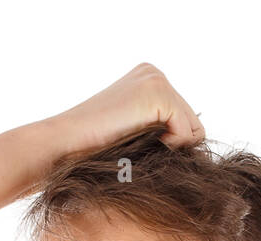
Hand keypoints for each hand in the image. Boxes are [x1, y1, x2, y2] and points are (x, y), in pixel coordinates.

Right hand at [49, 62, 205, 153]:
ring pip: (194, 129)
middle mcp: (154, 73)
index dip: (169, 142)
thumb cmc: (93, 148)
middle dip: (173, 144)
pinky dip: (169, 147)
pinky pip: (187, 133)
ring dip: (170, 147)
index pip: (184, 118)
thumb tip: (195, 141)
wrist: (65, 144)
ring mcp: (157, 80)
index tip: (137, 142)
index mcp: (148, 78)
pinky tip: (140, 142)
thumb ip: (160, 126)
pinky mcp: (159, 94)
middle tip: (138, 146)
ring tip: (137, 143)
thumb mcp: (133, 130)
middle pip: (193, 123)